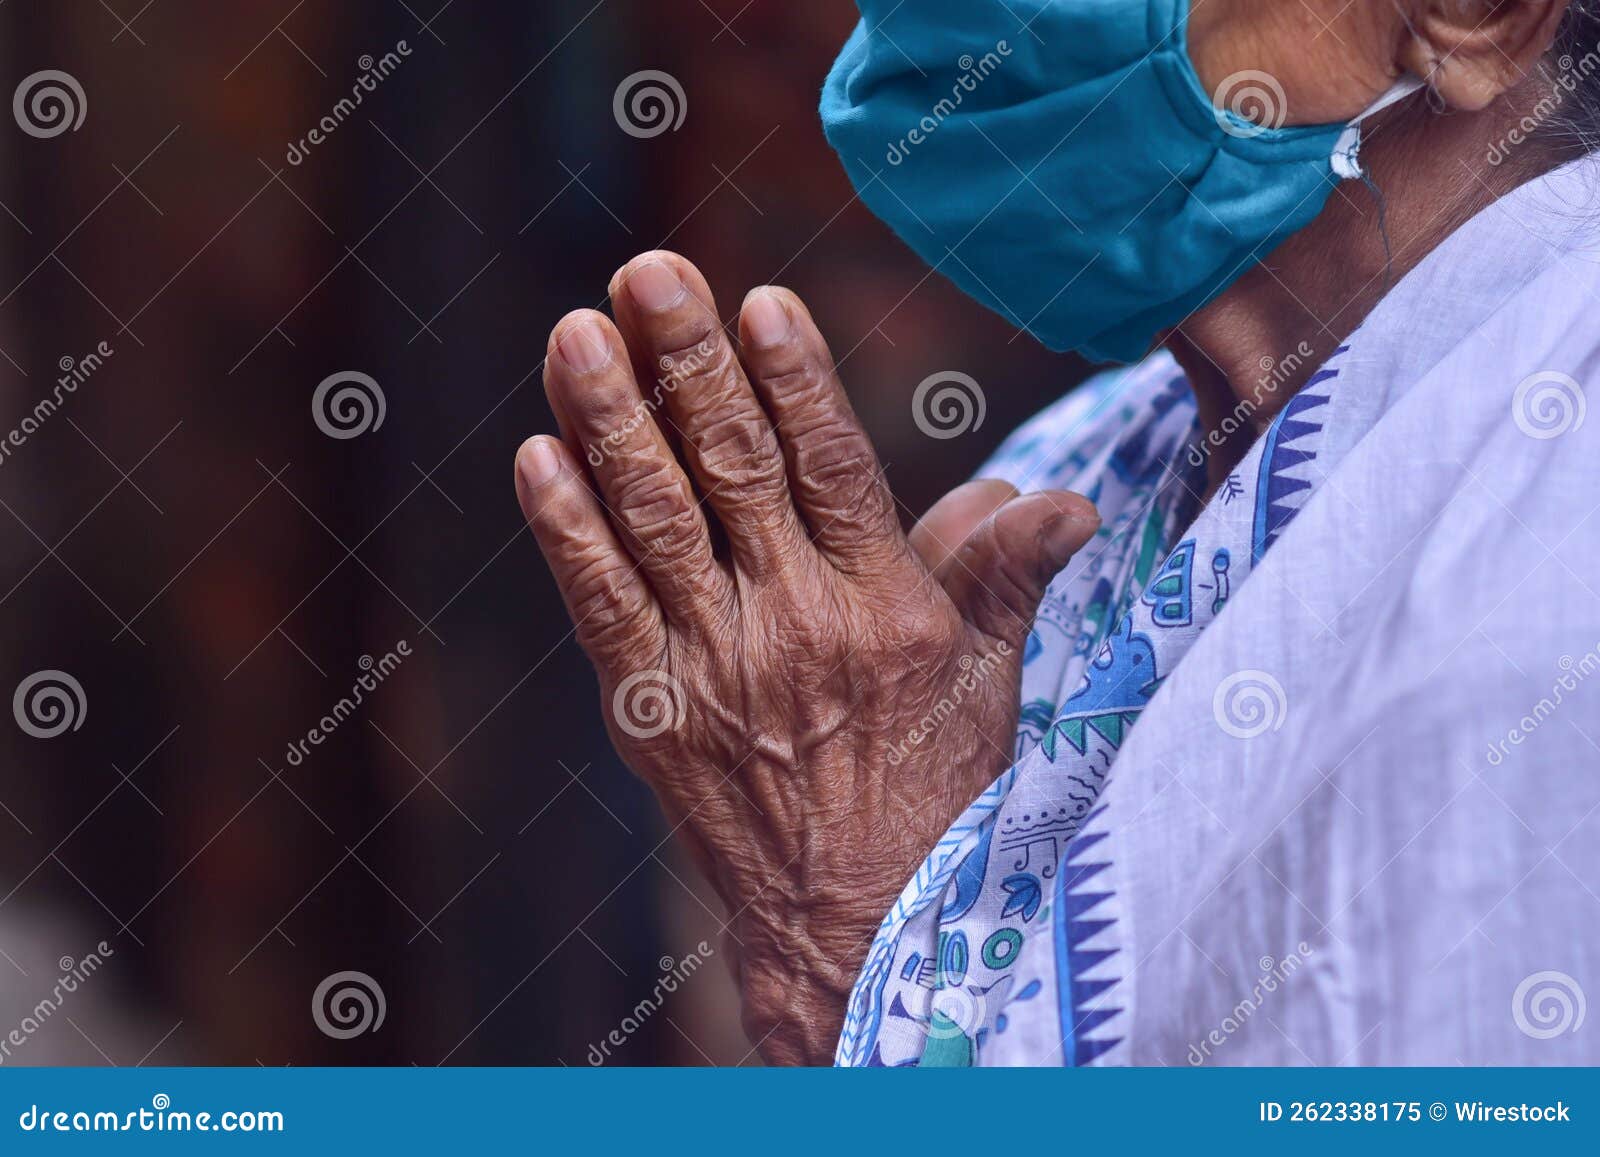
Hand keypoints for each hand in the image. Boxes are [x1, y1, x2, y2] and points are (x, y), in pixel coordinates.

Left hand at [514, 251, 1097, 1063]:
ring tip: (574, 334)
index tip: (760, 301)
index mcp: (882, 608)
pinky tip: (536, 457)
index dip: (795, 381)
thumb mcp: (991, 685)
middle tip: (646, 273)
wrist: (853, 928)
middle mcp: (791, 626)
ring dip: (608, 423)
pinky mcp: (649, 709)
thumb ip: (1009, 579)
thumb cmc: (933, 795)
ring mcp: (711, 667)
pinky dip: (564, 531)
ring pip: (652, 522)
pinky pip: (599, 606)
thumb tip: (1061, 503)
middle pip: (730, 472)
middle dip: (685, 365)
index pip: (831, 469)